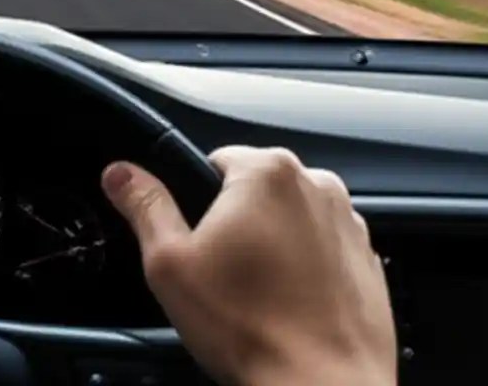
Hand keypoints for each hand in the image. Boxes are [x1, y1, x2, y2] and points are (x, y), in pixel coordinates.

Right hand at [101, 147, 395, 385]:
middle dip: (234, 224)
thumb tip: (121, 173)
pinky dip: (303, 270)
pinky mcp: (366, 260)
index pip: (215, 160)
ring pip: (289, 220)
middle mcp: (317, 186)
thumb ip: (144, 206)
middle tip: (221, 274)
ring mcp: (350, 224)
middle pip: (255, 190)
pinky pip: (321, 251)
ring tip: (256, 295)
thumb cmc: (250, 329)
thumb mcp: (169, 263)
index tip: (195, 240)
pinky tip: (286, 305)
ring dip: (271, 245)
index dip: (195, 202)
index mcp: (267, 173)